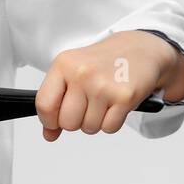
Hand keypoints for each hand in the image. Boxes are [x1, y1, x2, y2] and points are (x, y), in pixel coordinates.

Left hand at [35, 31, 183, 141]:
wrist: (139, 49)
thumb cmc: (102, 62)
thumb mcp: (72, 73)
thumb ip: (56, 103)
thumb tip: (49, 134)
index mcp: (64, 65)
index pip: (44, 105)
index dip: (49, 120)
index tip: (55, 121)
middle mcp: (82, 74)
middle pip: (67, 123)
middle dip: (76, 121)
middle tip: (87, 106)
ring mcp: (103, 86)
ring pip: (88, 128)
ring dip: (95, 121)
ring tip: (103, 102)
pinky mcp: (124, 97)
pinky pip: (109, 128)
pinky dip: (112, 123)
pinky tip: (115, 105)